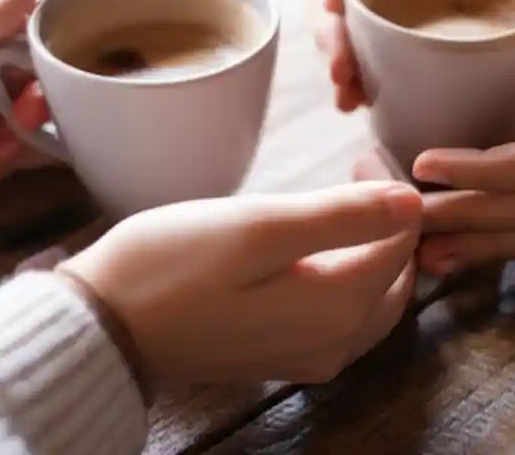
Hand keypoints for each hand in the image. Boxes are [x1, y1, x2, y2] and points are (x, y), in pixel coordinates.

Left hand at [0, 0, 53, 258]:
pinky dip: (52, 149)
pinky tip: (47, 156)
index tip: (72, 50)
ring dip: (50, 119)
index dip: (52, 32)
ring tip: (20, 137)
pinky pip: (40, 146)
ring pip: (46, 106)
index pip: (24, 19)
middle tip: (30, 107)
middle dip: (51, 84)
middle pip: (41, 66)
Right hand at [59, 182, 421, 386]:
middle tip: (357, 172)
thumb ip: (343, 217)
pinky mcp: (278, 359)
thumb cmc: (172, 266)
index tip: (361, 155)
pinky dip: (347, 279)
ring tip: (342, 203)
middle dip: (390, 223)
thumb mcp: (260, 226)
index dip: (393, 193)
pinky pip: (339, 319)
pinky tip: (319, 250)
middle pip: (395, 277)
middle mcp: (335, 345)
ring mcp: (306, 359)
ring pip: (371, 302)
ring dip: (372, 251)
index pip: (401, 242)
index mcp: (339, 309)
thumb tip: (414, 203)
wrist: (100, 326)